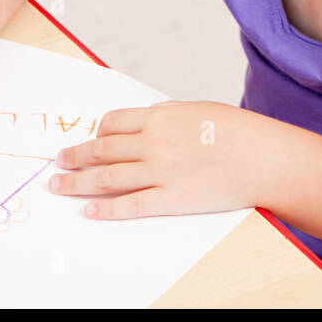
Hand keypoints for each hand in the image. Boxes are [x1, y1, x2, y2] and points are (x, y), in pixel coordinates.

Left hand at [49, 100, 268, 218]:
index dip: (95, 133)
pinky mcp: (170, 199)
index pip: (113, 123)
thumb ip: (168, 118)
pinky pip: (129, 205)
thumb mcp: (197, 111)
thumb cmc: (238, 131)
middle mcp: (152, 143)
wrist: (263, 158)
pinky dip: (105, 209)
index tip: (88, 140)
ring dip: (77, 183)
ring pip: (106, 178)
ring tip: (59, 186)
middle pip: (101, 150)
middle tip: (59, 162)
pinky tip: (89, 211)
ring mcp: (159, 172)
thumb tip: (148, 123)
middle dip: (74, 157)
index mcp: (159, 117)